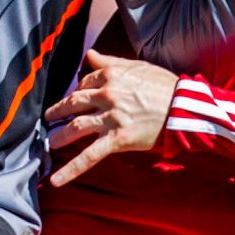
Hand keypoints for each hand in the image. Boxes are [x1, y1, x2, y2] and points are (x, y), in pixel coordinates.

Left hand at [45, 51, 179, 186]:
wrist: (185, 108)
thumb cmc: (165, 86)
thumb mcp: (138, 66)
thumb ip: (110, 61)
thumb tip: (90, 54)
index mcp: (110, 75)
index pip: (83, 84)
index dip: (76, 93)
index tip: (73, 100)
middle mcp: (107, 95)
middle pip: (73, 103)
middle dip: (58, 111)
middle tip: (49, 118)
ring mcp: (111, 118)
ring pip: (76, 128)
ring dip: (60, 136)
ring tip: (51, 143)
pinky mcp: (118, 139)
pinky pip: (89, 156)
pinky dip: (71, 169)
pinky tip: (56, 180)